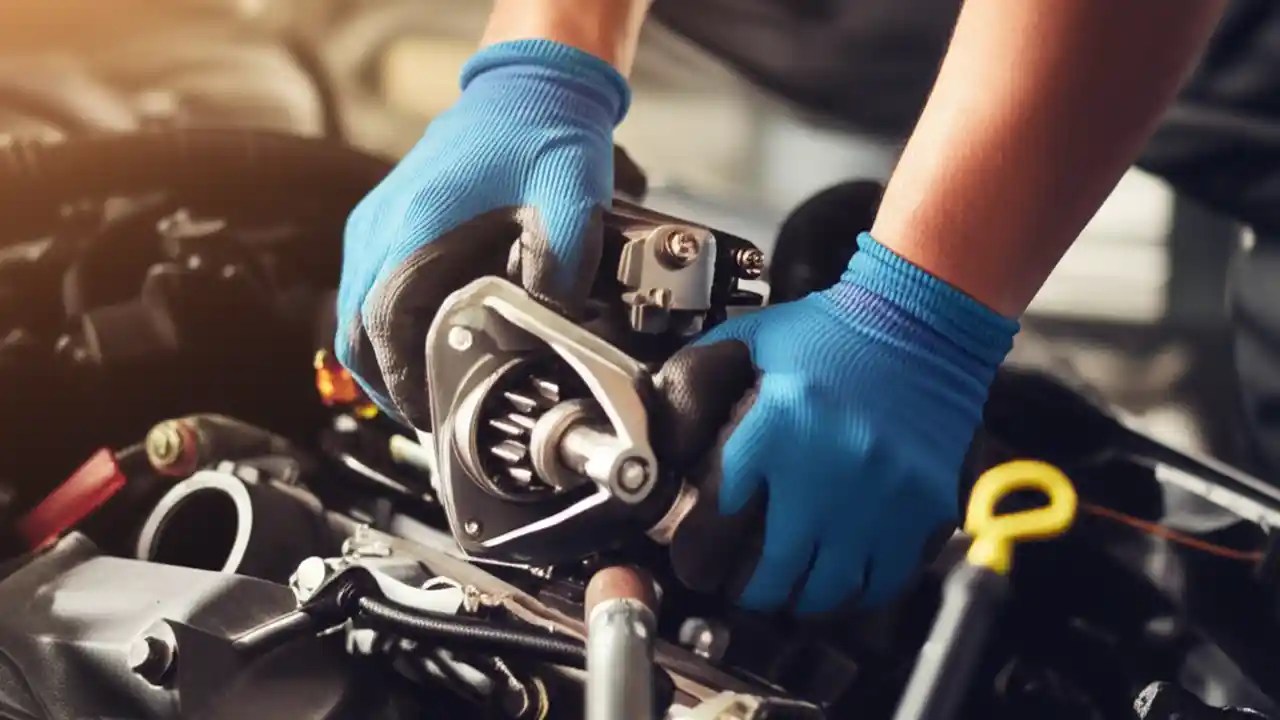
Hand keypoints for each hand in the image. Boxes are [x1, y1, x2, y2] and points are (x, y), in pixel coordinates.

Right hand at [335, 40, 628, 424]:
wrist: (529, 87)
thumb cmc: (544, 139)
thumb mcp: (572, 209)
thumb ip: (562, 276)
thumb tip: (549, 334)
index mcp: (414, 230)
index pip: (384, 329)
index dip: (403, 382)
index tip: (431, 413)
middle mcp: (381, 228)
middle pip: (355, 332)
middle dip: (388, 384)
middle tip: (430, 416)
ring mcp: (375, 222)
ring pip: (353, 314)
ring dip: (382, 359)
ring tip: (426, 391)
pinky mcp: (384, 220)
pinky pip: (366, 289)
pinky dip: (384, 328)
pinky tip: (423, 343)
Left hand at [656, 233, 1018, 613]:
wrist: (919, 319)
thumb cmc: (830, 332)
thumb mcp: (746, 342)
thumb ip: (695, 387)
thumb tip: (661, 444)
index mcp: (772, 428)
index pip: (716, 524)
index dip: (697, 553)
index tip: (694, 557)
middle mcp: (823, 471)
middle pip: (769, 573)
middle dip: (743, 586)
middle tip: (736, 580)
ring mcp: (879, 496)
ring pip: (826, 590)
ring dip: (797, 596)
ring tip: (785, 583)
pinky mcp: (923, 507)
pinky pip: (882, 580)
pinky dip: (855, 589)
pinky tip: (838, 574)